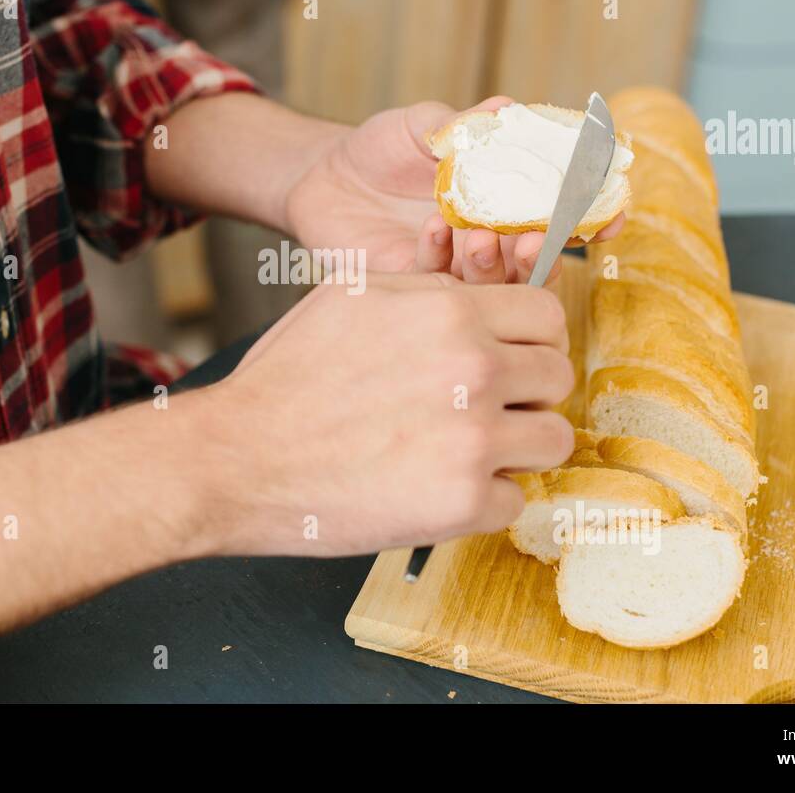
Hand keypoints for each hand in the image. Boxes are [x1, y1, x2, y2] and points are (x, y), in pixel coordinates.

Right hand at [203, 272, 575, 555]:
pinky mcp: (461, 503)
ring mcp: (473, 441)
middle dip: (527, 393)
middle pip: (558, 378)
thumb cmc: (287, 376)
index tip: (514, 359)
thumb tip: (479, 291)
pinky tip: (436, 488)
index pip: (547, 316)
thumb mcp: (354, 296)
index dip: (532, 339)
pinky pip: (514, 501)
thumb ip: (429, 290)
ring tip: (465, 452)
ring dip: (516, 449)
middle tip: (486, 409)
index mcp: (452, 313)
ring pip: (552, 441)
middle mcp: (475, 371)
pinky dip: (481, 501)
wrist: (237, 457)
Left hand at [285, 96, 623, 284]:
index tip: (611, 218)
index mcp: (511, 198)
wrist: (324, 175)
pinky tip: (433, 225)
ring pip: (497, 283)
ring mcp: (457, 267)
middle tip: (536, 236)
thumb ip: (464, 124)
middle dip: (547, 252)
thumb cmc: (384, 146)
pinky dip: (442, 254)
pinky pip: (440, 280)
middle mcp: (493, 238)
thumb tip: (505, 108)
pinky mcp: (417, 285)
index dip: (596, 218)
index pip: (568, 214)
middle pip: (540, 259)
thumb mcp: (424, 125)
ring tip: (482, 235)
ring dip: (498, 263)